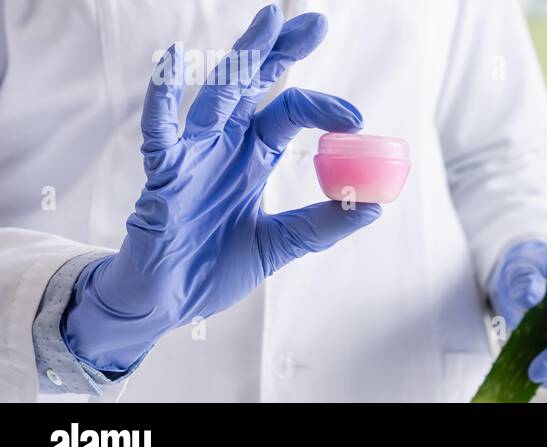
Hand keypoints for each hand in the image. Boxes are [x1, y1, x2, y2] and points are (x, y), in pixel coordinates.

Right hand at [63, 5, 379, 371]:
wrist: (167, 303)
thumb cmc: (213, 268)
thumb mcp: (279, 246)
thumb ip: (320, 225)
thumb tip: (373, 206)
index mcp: (252, 158)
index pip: (289, 113)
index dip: (323, 108)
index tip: (358, 121)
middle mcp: (223, 146)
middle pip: (254, 86)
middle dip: (282, 52)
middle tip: (316, 21)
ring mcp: (191, 156)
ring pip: (218, 96)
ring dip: (244, 59)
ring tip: (268, 22)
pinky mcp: (161, 176)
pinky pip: (160, 132)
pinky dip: (163, 98)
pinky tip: (170, 61)